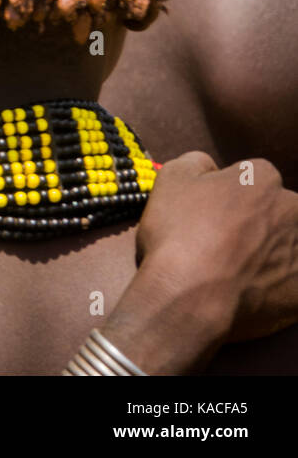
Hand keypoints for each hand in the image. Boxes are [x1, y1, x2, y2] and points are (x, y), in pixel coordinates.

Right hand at [135, 151, 297, 343]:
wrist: (192, 294)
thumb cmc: (179, 231)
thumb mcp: (171, 178)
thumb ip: (195, 162)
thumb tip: (208, 166)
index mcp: (263, 179)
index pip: (250, 177)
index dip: (226, 193)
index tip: (207, 211)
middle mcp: (291, 209)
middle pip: (274, 210)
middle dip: (254, 222)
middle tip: (220, 241)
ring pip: (282, 246)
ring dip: (264, 253)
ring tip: (230, 270)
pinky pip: (289, 282)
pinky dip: (272, 285)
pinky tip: (246, 291)